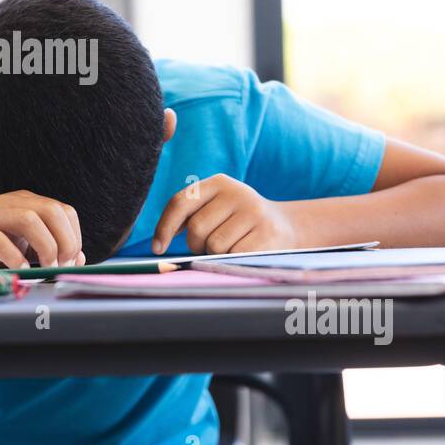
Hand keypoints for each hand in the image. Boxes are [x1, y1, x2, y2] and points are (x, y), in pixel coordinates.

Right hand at [0, 190, 84, 268]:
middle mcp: (10, 203)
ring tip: (46, 269)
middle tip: (62, 266)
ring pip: (29, 219)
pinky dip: (15, 256)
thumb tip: (78, 260)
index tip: (72, 261)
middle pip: (51, 211)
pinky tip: (21, 271)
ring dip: (46, 247)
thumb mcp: (19, 244)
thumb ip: (47, 248)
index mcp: (25, 203)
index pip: (63, 211)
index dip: (74, 236)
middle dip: (65, 241)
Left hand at [152, 174, 296, 255]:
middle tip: (209, 246)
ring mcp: (254, 212)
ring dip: (216, 255)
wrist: (286, 226)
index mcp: (218, 183)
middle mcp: (237, 192)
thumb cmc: (238, 222)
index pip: (180, 203)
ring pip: (214, 246)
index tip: (158, 248)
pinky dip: (232, 261)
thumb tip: (159, 243)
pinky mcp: (267, 233)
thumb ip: (190, 217)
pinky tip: (243, 253)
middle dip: (196, 245)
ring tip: (230, 247)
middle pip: (196, 229)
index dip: (164, 227)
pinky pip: (233, 256)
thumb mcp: (216, 208)